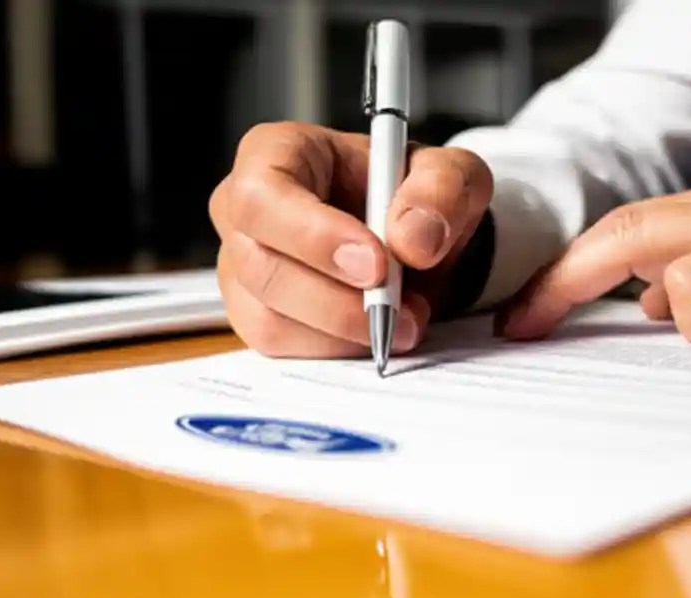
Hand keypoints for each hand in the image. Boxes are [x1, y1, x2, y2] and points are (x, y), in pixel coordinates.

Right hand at [211, 122, 492, 356]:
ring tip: (404, 317)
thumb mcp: (448, 175)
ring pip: (270, 318)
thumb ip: (440, 192)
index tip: (375, 264)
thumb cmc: (411, 195)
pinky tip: (375, 330)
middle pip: (261, 267)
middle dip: (337, 299)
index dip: (314, 237)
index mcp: (275, 154)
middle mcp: (243, 211)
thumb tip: (414, 239)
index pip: (263, 197)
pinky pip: (282, 349)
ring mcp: (241, 268)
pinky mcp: (254, 316)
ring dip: (344, 331)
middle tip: (402, 308)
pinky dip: (337, 349)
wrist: (412, 242)